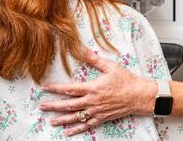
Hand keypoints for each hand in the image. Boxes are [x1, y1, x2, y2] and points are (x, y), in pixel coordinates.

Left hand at [40, 50, 156, 135]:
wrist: (139, 95)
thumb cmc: (126, 80)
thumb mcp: (111, 67)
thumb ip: (95, 59)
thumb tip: (83, 50)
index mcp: (93, 88)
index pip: (70, 89)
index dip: (56, 89)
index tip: (45, 88)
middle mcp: (92, 101)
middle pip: (69, 105)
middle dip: (54, 106)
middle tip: (42, 106)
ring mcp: (97, 111)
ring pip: (76, 117)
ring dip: (62, 119)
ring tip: (51, 121)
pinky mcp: (102, 118)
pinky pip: (87, 125)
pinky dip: (77, 129)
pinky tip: (68, 132)